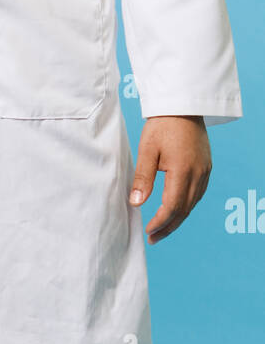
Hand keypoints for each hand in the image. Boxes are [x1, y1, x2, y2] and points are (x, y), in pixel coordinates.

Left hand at [129, 116, 211, 244]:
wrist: (183, 105)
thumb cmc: (162, 125)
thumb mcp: (147, 151)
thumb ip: (143, 179)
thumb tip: (136, 204)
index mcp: (183, 171)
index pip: (173, 207)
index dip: (160, 222)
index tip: (147, 231)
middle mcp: (198, 173)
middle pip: (185, 210)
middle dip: (168, 227)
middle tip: (153, 239)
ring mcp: (205, 170)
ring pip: (193, 204)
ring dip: (178, 218)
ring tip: (161, 230)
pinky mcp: (206, 166)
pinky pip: (198, 193)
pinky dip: (186, 206)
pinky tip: (176, 211)